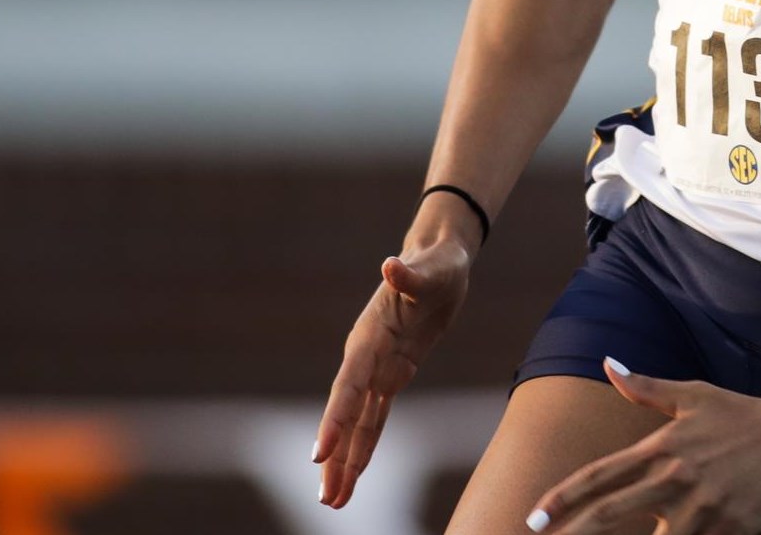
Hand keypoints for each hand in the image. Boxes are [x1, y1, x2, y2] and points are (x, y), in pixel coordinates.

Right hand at [310, 236, 472, 506]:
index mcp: (370, 336)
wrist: (440, 261)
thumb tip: (391, 265)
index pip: (349, 384)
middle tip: (324, 496)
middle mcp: (366, 357)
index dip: (336, 418)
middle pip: (345, 413)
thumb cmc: (438, 264)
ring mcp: (377, 369)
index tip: (320, 452)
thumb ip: (409, 275)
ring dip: (345, 461)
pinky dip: (364, 447)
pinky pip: (375, 418)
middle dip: (335, 455)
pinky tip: (354, 474)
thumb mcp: (432, 269)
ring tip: (333, 500)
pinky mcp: (393, 375)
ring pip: (357, 424)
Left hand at [529, 358, 760, 533]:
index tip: (535, 516)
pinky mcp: (730, 530)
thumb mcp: (693, 395)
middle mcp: (675, 479)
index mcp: (661, 447)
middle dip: (575, 532)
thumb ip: (647, 386)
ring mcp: (703, 508)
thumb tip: (609, 363)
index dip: (563, 498)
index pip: (600, 476)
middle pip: (612, 512)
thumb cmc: (742, 413)